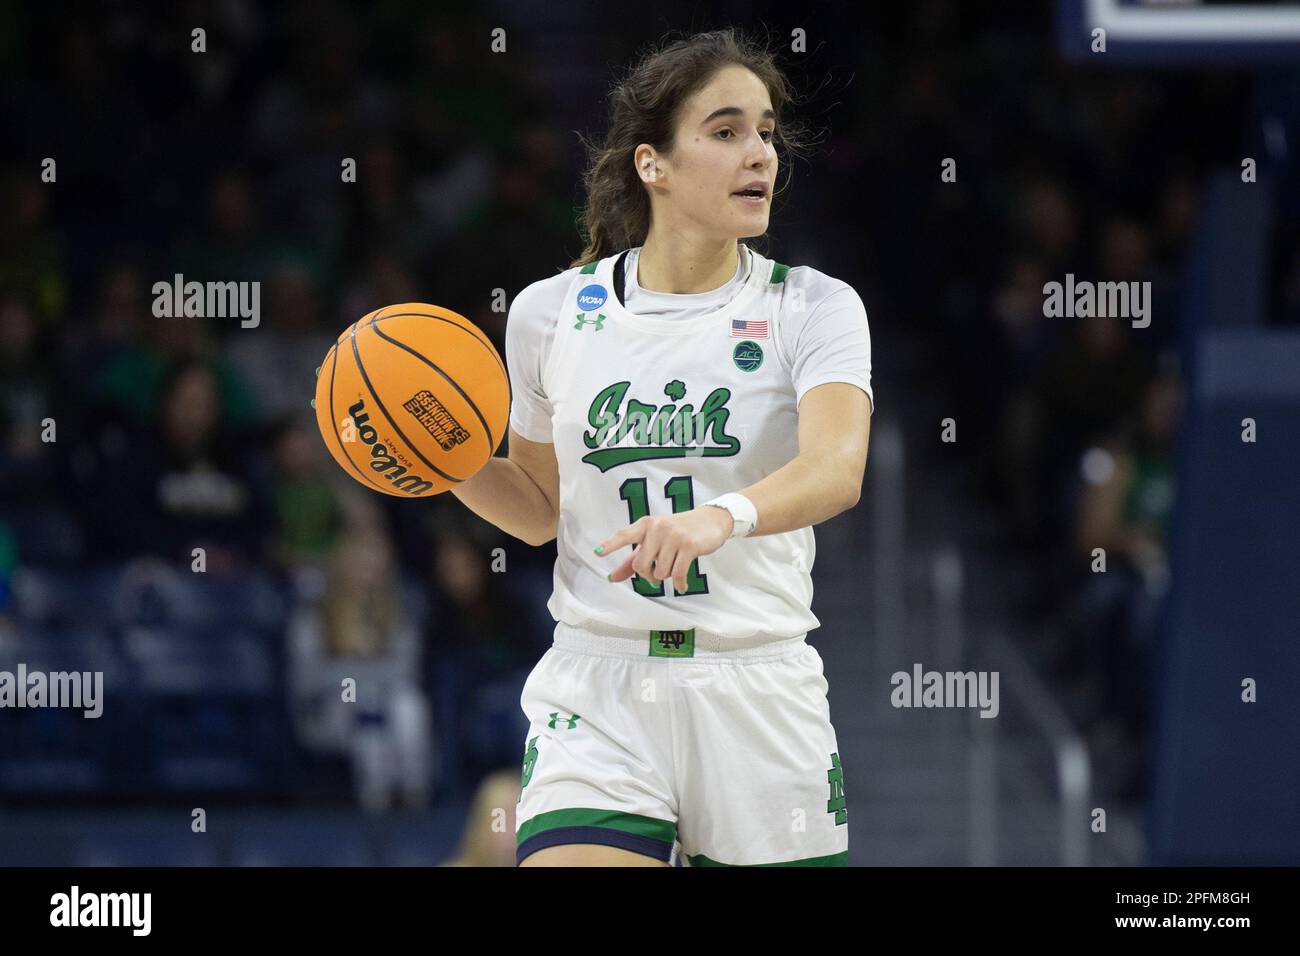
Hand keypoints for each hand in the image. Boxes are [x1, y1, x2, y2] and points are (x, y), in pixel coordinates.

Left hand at [595, 507, 732, 591]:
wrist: (710, 520)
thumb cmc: (677, 532)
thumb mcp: (654, 541)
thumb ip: (632, 560)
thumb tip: (612, 578)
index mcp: (645, 525)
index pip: (624, 536)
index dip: (610, 545)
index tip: (597, 552)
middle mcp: (658, 528)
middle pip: (641, 565)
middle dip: (648, 575)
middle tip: (657, 572)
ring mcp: (674, 536)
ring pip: (660, 572)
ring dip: (666, 576)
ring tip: (674, 567)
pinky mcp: (689, 546)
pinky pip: (677, 574)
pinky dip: (679, 584)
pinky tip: (682, 585)